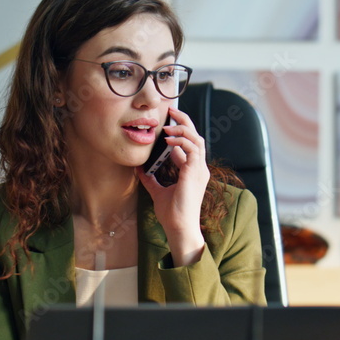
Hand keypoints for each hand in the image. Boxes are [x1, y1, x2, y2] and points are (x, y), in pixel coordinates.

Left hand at [137, 107, 208, 266]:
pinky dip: (180, 141)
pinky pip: (192, 149)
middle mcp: (199, 169)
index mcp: (193, 172)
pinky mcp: (194, 173)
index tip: (166, 126)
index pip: (190, 146)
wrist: (179, 228)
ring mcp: (199, 170)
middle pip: (197, 137)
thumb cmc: (172, 214)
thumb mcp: (158, 192)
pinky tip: (167, 140)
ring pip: (197, 140)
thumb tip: (140, 169)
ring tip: (168, 124)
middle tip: (172, 110)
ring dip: (182, 129)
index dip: (179, 134)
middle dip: (185, 122)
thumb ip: (151, 179)